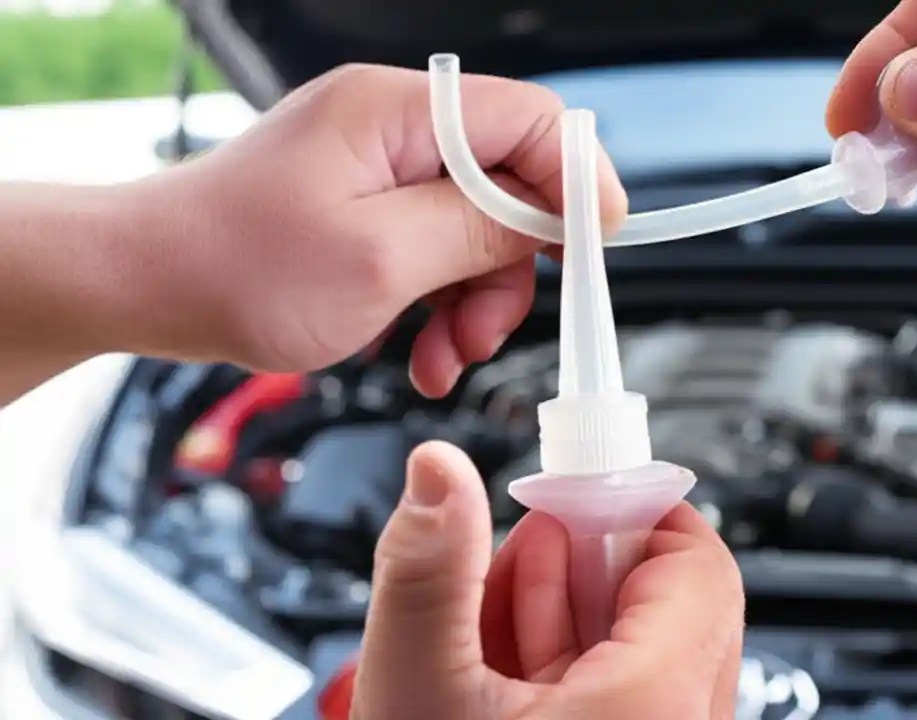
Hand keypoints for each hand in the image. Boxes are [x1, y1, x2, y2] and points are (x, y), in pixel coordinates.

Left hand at [122, 64, 624, 394]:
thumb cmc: (233, 268)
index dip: (577, 181)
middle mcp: (395, 128)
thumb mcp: (381, 260)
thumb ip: (480, 230)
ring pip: (478, 229)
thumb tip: (555, 214)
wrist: (142, 286)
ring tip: (443, 358)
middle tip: (486, 333)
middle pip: (511, 183)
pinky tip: (423, 351)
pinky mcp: (368, 207)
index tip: (595, 247)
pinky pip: (438, 249)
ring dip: (476, 302)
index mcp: (398, 113)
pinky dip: (442, 304)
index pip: (532, 119)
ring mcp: (380, 168)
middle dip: (513, 268)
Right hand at [350, 442, 743, 719]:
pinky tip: (490, 672)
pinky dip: (560, 672)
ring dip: (559, 620)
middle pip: (664, 599)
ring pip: (639, 649)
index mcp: (660, 704)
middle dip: (573, 568)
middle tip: (502, 566)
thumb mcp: (418, 695)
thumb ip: (428, 574)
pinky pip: (622, 697)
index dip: (625, 505)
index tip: (566, 489)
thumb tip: (438, 473)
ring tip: (481, 630)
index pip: (696, 557)